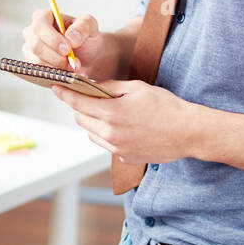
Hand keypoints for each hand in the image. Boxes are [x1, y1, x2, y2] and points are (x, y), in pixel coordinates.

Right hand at [22, 10, 113, 78]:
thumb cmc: (85, 36)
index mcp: (43, 17)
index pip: (39, 25)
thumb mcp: (90, 25)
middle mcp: (32, 33)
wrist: (88, 55)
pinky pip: (39, 73)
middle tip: (74, 63)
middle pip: (35, 46)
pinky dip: (56, 75)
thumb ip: (83, 26)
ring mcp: (30, 50)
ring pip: (37, 62)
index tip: (68, 49)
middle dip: (56, 57)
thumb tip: (70, 36)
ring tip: (74, 68)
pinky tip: (68, 73)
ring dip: (57, 68)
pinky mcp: (33, 66)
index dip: (52, 38)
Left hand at [51, 79, 200, 164]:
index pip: (78, 103)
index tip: (56, 88)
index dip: (65, 94)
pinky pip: (107, 145)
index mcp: (111, 113)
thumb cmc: (165, 106)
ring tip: (111, 113)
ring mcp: (117, 149)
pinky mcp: (125, 159)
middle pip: (81, 119)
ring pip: (92, 134)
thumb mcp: (137, 88)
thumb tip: (92, 85)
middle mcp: (110, 134)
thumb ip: (110, 87)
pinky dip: (107, 135)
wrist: (188, 132)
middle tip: (88, 97)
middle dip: (81, 107)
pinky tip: (124, 127)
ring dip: (93, 122)